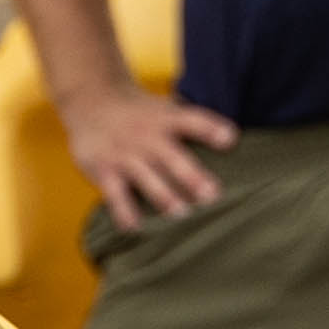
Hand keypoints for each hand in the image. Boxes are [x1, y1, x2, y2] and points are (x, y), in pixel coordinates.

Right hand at [64, 77, 236, 232]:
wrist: (91, 100)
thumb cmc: (141, 113)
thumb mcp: (166, 110)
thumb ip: (194, 126)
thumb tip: (237, 145)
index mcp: (167, 120)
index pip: (192, 120)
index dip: (211, 129)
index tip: (230, 139)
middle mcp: (148, 136)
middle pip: (172, 156)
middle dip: (192, 176)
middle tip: (212, 196)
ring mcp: (125, 154)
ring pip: (147, 177)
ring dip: (164, 197)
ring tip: (181, 216)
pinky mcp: (104, 169)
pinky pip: (115, 193)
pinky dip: (125, 211)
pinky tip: (135, 228)